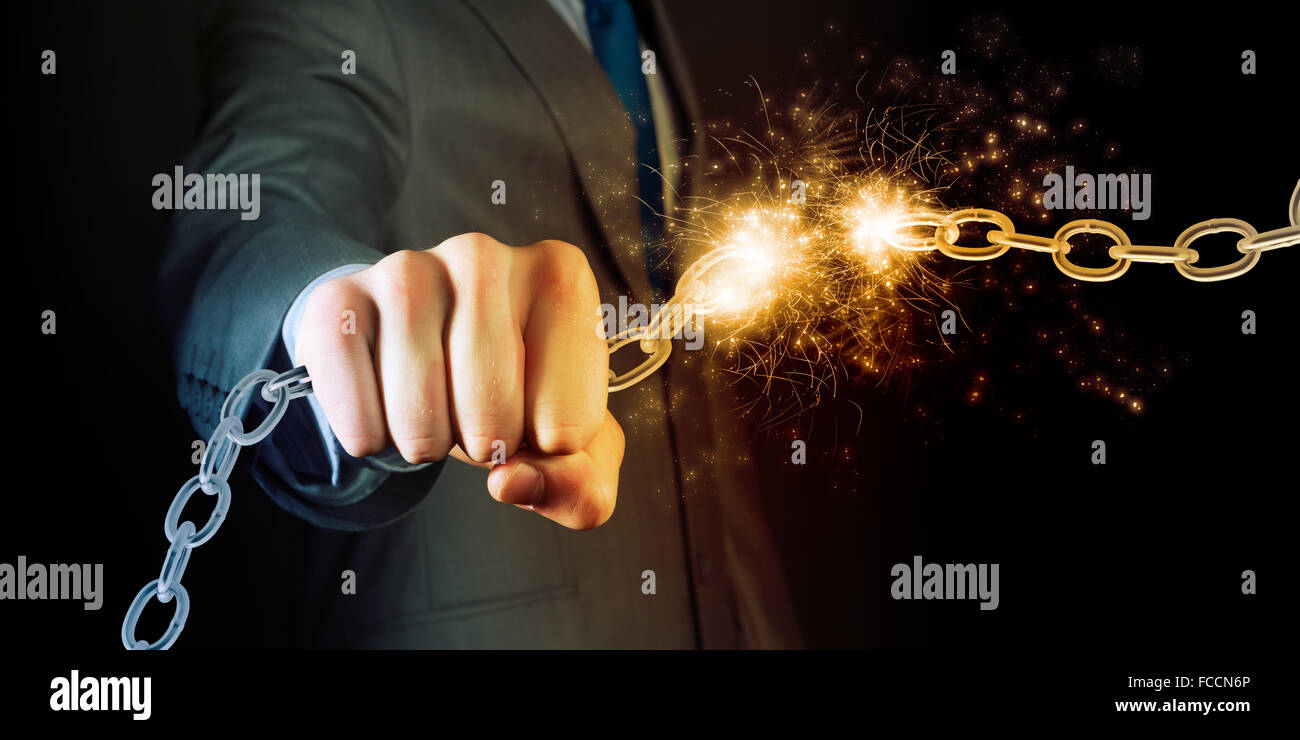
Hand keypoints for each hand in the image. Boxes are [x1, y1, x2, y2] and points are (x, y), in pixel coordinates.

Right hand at [295, 233, 622, 528]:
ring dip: (426, 444)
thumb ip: (580, 485)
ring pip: (419, 415)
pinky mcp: (339, 300)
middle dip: (486, 449)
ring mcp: (405, 270)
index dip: (550, 451)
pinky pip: (354, 410)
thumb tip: (509, 484)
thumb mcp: (571, 443)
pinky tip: (384, 406)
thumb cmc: (515, 390)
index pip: (569, 424)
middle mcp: (483, 257)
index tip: (539, 418)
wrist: (427, 347)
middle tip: (480, 419)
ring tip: (434, 409)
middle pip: (493, 418)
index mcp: (559, 276)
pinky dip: (369, 436)